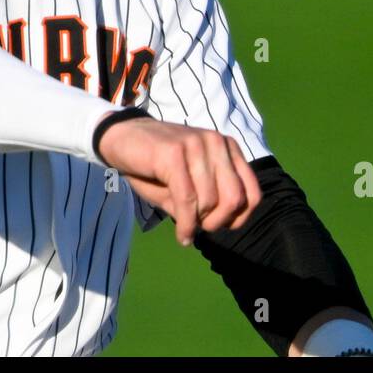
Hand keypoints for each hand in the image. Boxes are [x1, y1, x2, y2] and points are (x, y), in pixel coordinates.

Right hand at [95, 116, 261, 246]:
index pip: (252, 193)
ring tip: (183, 224)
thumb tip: (224, 225)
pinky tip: (181, 234)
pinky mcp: (174, 153)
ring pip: (209, 201)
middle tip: (201, 228)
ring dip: (196, 223)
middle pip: (234, 199)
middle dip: (218, 222)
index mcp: (226, 147)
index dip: (240, 218)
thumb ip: (211, 200)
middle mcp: (216, 142)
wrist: (120, 138)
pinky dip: (185, 224)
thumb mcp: (188, 185)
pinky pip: (187, 200)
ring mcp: (195, 144)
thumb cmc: (155, 165)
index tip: (219, 227)